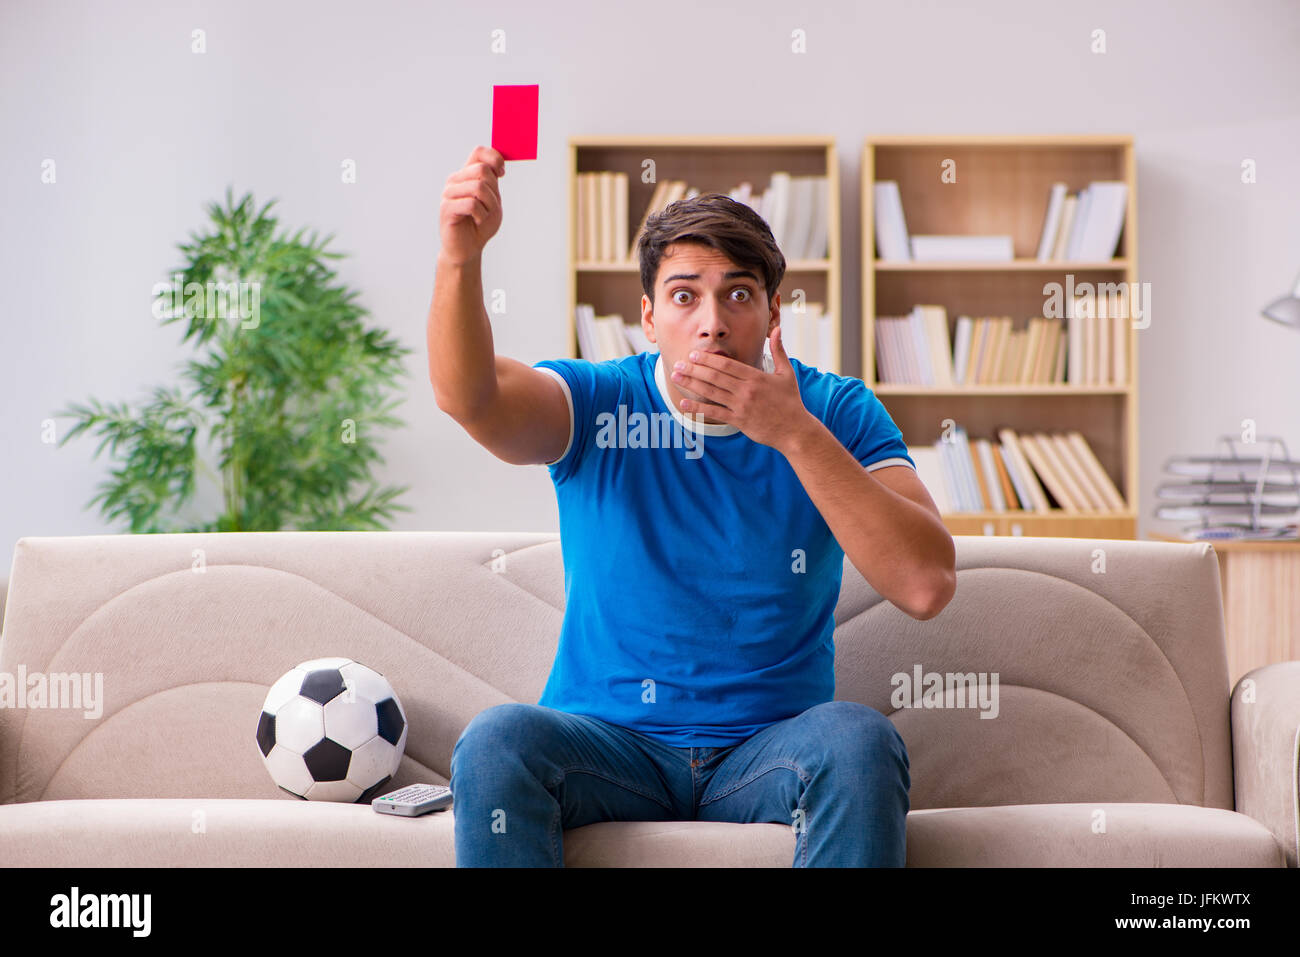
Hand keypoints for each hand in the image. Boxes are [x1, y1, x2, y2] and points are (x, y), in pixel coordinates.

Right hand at [439, 146, 504, 264]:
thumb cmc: (480, 224)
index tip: (502, 174)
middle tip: (491, 207)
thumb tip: (499, 164)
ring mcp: (449, 193)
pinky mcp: (447, 208)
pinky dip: (481, 215)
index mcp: (467, 175)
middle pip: (482, 170)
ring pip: (478, 187)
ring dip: (489, 205)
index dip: (495, 159)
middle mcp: (455, 180)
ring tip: (484, 216)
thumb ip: (493, 182)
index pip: (479, 152)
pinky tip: (478, 221)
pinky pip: (471, 204)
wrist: (468, 248)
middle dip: (494, 191)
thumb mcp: (493, 200)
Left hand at [669, 325, 814, 452]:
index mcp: (756, 377)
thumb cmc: (791, 401)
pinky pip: (714, 413)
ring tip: (675, 377)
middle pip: (715, 377)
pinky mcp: (739, 421)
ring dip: (691, 384)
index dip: (708, 359)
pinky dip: (697, 408)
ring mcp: (741, 406)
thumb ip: (778, 350)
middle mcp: (746, 390)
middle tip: (677, 364)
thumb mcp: (787, 373)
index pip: (727, 365)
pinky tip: (683, 403)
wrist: (795, 430)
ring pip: (711, 392)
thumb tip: (777, 329)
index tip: (693, 355)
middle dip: (693, 369)